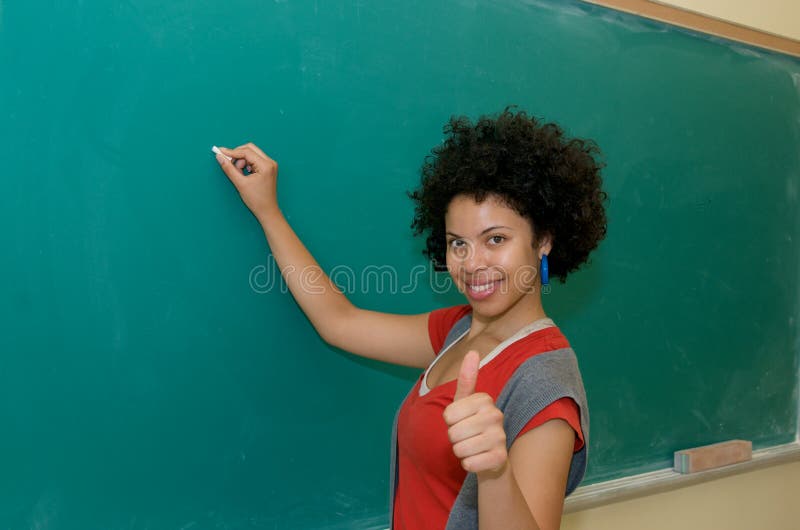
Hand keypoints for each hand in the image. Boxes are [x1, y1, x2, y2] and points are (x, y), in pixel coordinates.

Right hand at [216, 142, 279, 220]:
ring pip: (252, 154)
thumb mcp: (240, 183)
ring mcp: (270, 165)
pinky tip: (244, 174)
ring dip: (242, 160)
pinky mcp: (268, 168)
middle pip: (250, 149)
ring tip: (239, 173)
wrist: (267, 211)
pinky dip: (247, 164)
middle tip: (229, 163)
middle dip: (237, 155)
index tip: (220, 152)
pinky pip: (255, 160)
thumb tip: (220, 157)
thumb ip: (229, 169)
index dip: (232, 152)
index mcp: (266, 165)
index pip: (246, 152)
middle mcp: (270, 162)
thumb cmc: (256, 200)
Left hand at [443, 350, 507, 473]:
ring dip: (460, 452)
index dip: (450, 422)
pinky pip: (469, 464)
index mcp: (485, 400)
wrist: (491, 458)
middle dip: (454, 439)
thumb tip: (473, 351)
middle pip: (453, 432)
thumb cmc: (472, 426)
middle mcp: (496, 415)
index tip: (462, 421)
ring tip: (472, 447)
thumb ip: (467, 379)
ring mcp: (500, 437)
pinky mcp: (500, 458)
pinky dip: (468, 465)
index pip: (448, 414)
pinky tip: (478, 459)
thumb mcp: (465, 403)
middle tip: (467, 437)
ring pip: (459, 448)